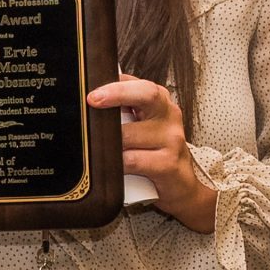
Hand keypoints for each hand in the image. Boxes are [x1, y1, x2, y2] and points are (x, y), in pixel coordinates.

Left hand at [89, 75, 215, 231]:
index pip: (138, 83)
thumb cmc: (155, 153)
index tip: (93, 91)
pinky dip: (118, 164)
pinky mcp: (169, 164)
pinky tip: (114, 166)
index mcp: (159, 103)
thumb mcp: (140, 128)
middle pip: (145, 94)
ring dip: (110, 143)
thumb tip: (88, 103)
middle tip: (93, 101)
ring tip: (101, 149)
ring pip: (129, 134)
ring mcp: (172, 139)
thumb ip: (121, 112)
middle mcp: (169, 116)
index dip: (115, 84)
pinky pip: (133, 160)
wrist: (181, 186)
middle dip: (117, 94)